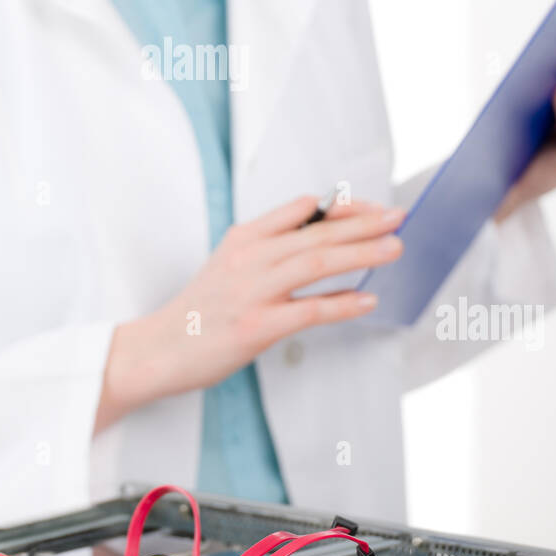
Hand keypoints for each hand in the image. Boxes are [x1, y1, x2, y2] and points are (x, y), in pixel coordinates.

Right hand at [94, 194, 405, 431]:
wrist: (158, 349)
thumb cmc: (199, 310)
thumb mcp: (228, 261)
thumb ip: (269, 243)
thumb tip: (319, 229)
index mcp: (244, 238)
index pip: (300, 208)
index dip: (342, 205)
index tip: (373, 207)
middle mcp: (249, 258)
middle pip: (316, 233)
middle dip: (363, 222)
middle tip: (398, 217)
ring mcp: (252, 292)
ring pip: (316, 262)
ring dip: (360, 253)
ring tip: (393, 248)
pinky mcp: (255, 327)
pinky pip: (308, 310)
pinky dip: (341, 304)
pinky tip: (367, 299)